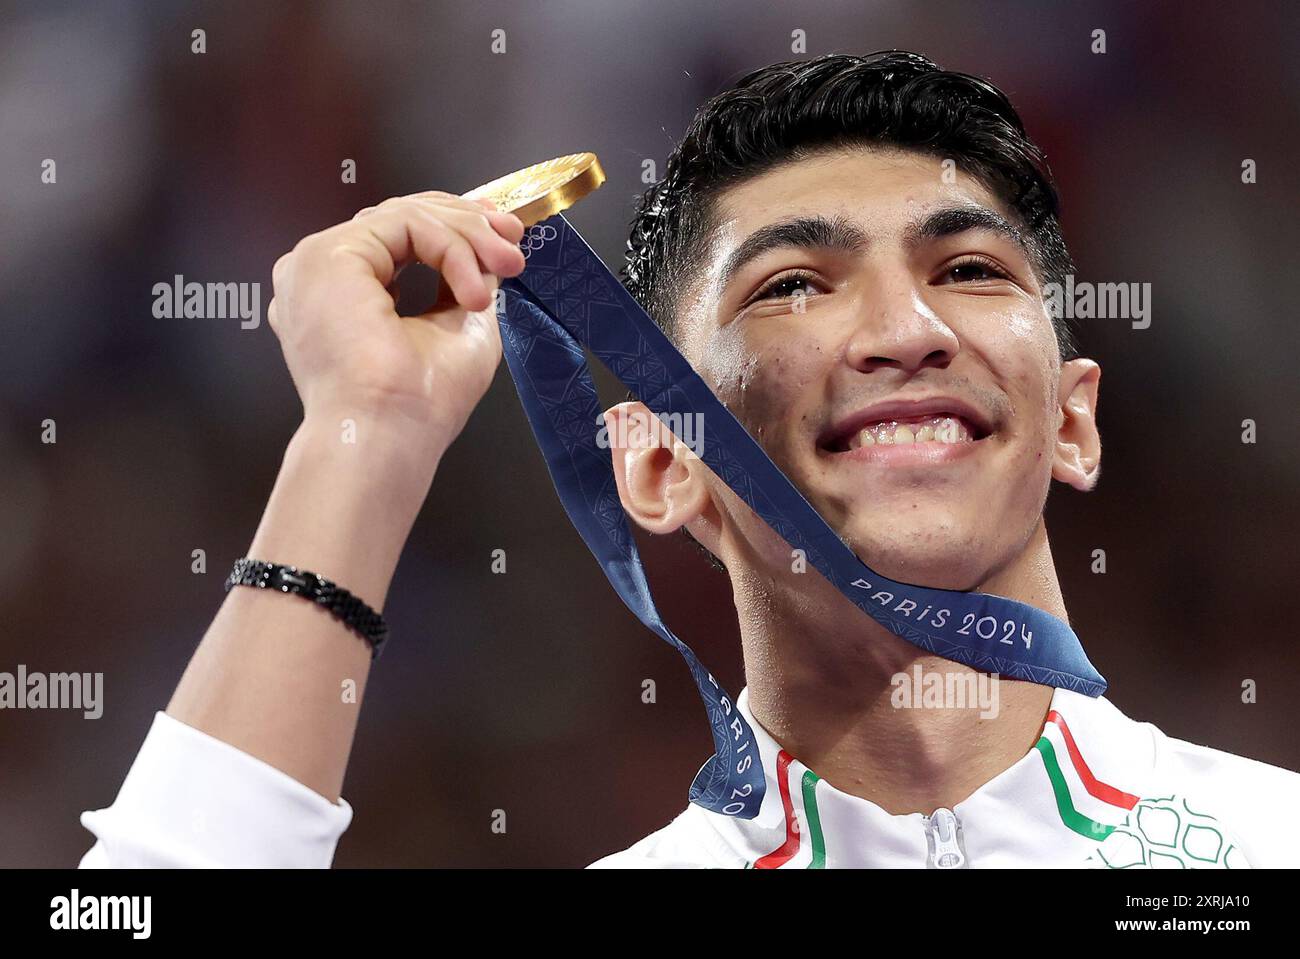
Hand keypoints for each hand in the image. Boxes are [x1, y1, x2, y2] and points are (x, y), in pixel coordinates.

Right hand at [267, 191, 526, 459]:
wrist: (389, 435)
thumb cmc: (418, 407)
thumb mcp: (459, 328)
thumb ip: (466, 283)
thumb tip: (488, 252)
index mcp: (345, 295)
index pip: (399, 236)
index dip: (456, 229)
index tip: (505, 239)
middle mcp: (324, 277)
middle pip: (403, 219)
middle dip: (469, 224)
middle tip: (513, 245)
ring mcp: (319, 263)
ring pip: (408, 216)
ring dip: (469, 239)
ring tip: (503, 268)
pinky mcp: (328, 255)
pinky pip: (405, 223)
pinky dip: (450, 249)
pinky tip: (472, 291)